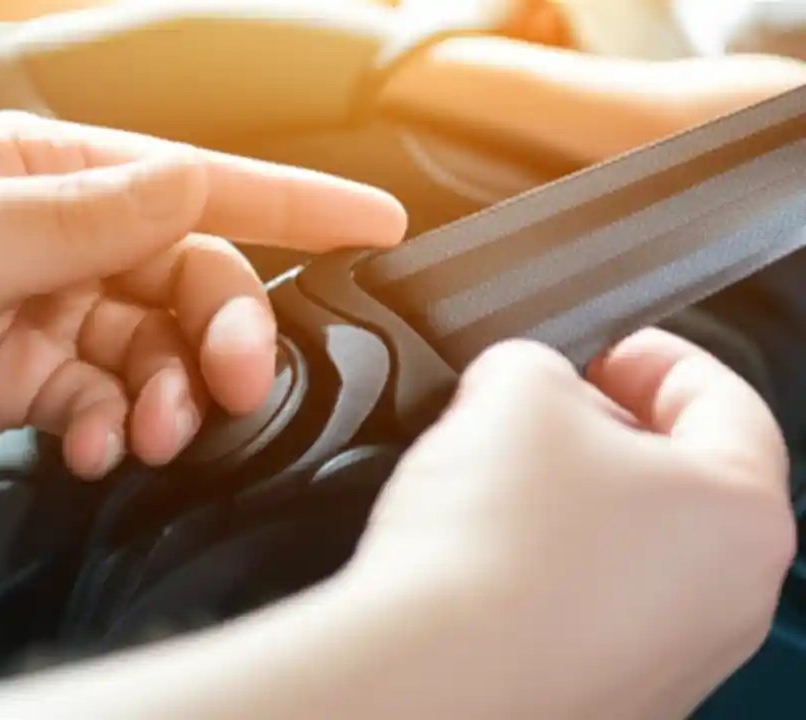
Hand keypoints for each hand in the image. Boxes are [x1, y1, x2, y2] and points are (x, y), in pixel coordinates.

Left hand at [0, 112, 405, 477]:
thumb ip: (97, 219)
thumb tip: (200, 184)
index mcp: (56, 172)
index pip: (194, 183)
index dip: (291, 205)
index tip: (376, 223)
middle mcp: (65, 237)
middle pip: (190, 281)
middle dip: (221, 335)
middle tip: (231, 386)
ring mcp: (52, 312)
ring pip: (156, 352)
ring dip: (168, 396)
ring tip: (150, 432)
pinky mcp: (33, 381)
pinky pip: (107, 404)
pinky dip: (112, 430)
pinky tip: (94, 450)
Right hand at [338, 330, 795, 718]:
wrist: (433, 681)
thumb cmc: (492, 552)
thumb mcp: (514, 390)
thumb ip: (538, 364)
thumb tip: (527, 387)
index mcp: (740, 512)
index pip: (721, 398)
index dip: (649, 355)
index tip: (598, 348)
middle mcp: (727, 600)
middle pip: (677, 481)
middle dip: (602, 435)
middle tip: (531, 416)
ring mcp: (668, 662)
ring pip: (628, 553)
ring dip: (568, 511)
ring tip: (490, 494)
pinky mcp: (604, 699)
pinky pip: (582, 614)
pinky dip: (539, 580)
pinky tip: (476, 565)